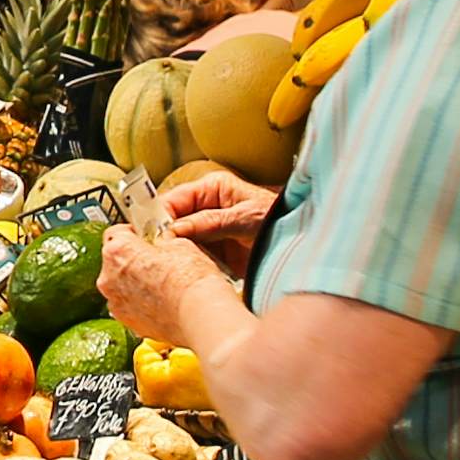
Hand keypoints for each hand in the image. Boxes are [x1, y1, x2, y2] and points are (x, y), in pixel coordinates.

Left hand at [99, 224, 236, 347]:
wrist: (198, 314)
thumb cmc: (189, 281)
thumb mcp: (180, 244)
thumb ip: (162, 241)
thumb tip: (163, 243)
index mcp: (118, 251)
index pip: (117, 233)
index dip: (135, 233)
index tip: (146, 237)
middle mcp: (109, 278)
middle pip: (116, 261)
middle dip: (134, 259)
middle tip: (159, 261)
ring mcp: (116, 303)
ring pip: (122, 286)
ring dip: (136, 283)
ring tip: (164, 284)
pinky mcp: (128, 322)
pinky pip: (130, 306)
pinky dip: (142, 303)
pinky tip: (163, 301)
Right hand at [148, 166, 277, 272]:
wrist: (304, 243)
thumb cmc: (280, 220)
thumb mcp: (245, 218)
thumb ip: (210, 223)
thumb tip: (175, 230)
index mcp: (212, 188)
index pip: (174, 199)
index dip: (161, 217)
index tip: (155, 235)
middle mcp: (207, 207)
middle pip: (174, 221)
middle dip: (165, 236)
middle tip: (157, 253)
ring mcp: (210, 230)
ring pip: (180, 240)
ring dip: (176, 252)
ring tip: (169, 264)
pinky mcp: (215, 251)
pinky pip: (193, 256)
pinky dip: (188, 263)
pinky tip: (185, 271)